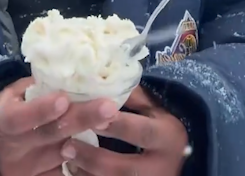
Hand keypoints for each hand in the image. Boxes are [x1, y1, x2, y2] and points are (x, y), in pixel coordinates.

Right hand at [0, 75, 120, 175]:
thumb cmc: (9, 111)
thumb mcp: (13, 95)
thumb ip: (37, 87)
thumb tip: (73, 70)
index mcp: (4, 121)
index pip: (21, 118)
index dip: (42, 110)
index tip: (64, 99)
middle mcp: (15, 148)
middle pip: (51, 134)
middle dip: (81, 119)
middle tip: (108, 107)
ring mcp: (29, 168)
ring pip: (64, 154)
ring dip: (90, 138)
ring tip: (111, 120)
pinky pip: (67, 172)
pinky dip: (86, 160)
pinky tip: (105, 148)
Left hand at [62, 86, 190, 175]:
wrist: (180, 163)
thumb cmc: (162, 129)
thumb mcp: (156, 110)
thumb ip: (134, 97)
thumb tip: (102, 79)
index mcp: (168, 139)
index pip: (142, 132)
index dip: (117, 126)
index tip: (92, 118)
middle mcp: (160, 167)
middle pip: (124, 168)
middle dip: (94, 157)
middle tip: (67, 145)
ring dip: (86, 173)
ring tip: (65, 159)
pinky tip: (72, 170)